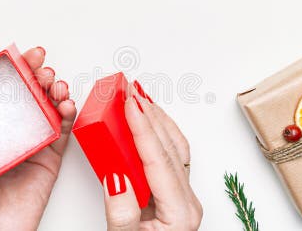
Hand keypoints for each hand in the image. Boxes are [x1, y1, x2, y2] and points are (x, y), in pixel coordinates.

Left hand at [0, 46, 76, 230]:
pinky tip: (65, 104)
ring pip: (50, 106)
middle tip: (41, 66)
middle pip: (30, 92)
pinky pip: (63, 131)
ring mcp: (33, 143)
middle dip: (39, 73)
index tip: (22, 54)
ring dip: (56, 89)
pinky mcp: (51, 159)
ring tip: (54, 85)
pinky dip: (68, 113)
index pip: (4, 87)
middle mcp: (12, 130)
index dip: (15, 67)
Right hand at [102, 81, 202, 229]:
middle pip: (170, 147)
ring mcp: (182, 198)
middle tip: (129, 89)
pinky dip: (157, 134)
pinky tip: (146, 122)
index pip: (159, 159)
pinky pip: (169, 156)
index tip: (129, 102)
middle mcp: (186, 202)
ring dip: (156, 119)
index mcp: (180, 213)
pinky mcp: (173, 196)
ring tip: (137, 96)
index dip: (143, 127)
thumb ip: (120, 210)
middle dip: (149, 113)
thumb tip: (115, 174)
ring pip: (174, 148)